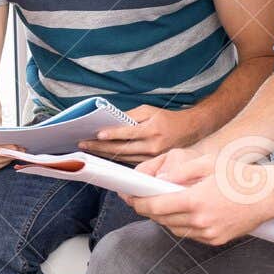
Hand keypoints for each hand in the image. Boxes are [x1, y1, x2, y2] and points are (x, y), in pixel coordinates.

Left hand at [79, 105, 207, 164]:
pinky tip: (102, 154)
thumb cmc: (166, 118)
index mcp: (152, 130)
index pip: (128, 133)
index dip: (112, 134)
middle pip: (122, 148)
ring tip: (88, 149)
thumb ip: (131, 116)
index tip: (97, 134)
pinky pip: (129, 161)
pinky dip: (115, 157)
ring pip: (123, 157)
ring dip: (104, 153)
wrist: (189, 130)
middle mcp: (153, 145)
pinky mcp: (151, 162)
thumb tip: (111, 122)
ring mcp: (152, 156)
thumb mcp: (149, 111)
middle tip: (83, 144)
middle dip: (100, 146)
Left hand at [121, 147, 273, 245]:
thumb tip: (157, 180)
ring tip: (159, 203)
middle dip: (147, 208)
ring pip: (173, 228)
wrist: (270, 195)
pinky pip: (188, 234)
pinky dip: (179, 224)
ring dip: (163, 217)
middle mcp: (200, 221)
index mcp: (195, 201)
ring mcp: (208, 234)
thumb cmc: (239, 176)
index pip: (155, 206)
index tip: (128, 196)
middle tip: (138, 197)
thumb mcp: (206, 163)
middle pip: (161, 219)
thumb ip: (179, 171)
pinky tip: (180, 211)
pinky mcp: (215, 240)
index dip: (137, 201)